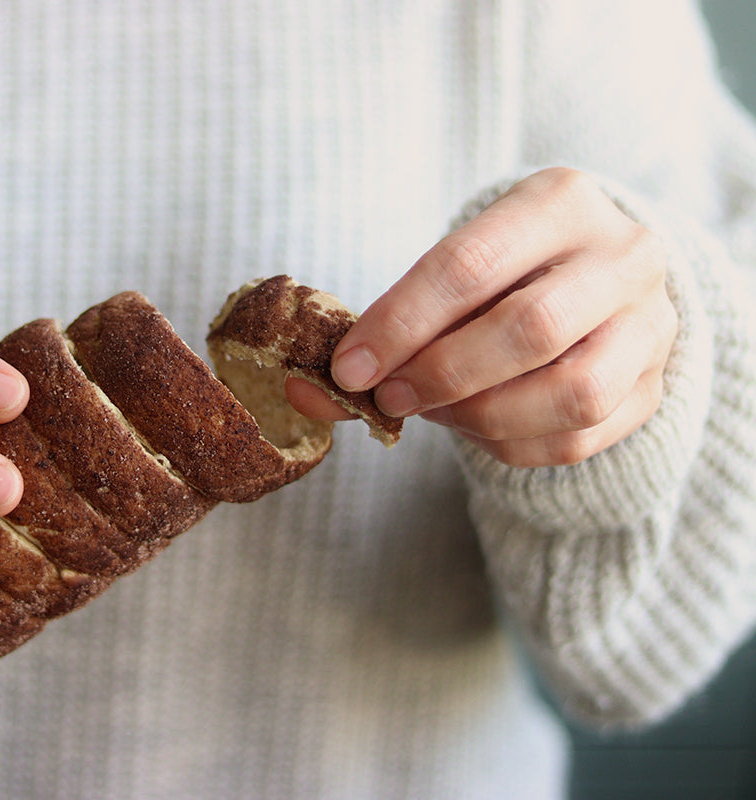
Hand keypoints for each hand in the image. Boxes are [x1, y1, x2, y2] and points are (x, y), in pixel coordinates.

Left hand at [289, 167, 676, 466]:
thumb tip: (302, 390)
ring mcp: (650, 326)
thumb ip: (382, 328)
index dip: (401, 322)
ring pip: (571, 393)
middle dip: (442, 373)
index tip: (348, 369)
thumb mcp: (450, 271)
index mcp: (560, 202)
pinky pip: (575, 439)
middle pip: (531, 329)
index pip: (471, 264)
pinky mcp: (653, 389)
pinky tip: (471, 424)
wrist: (596, 283)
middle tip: (387, 397)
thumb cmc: (502, 274)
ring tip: (432, 410)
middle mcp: (624, 256)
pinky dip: (506, 444)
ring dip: (480, 416)